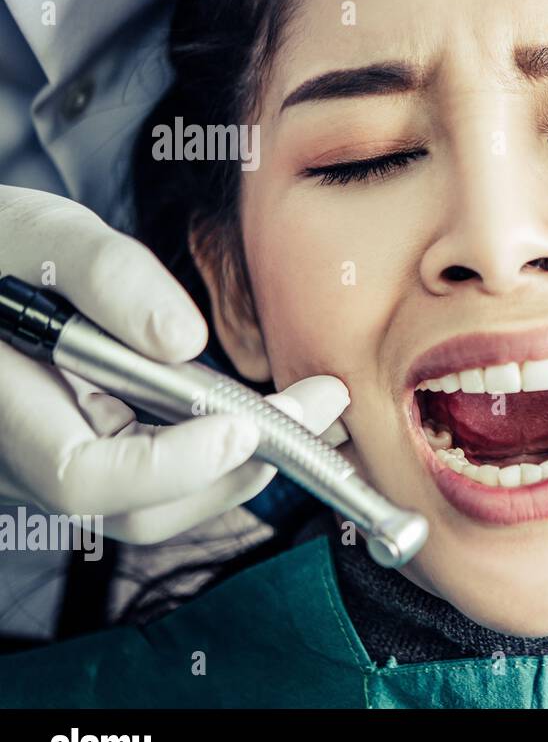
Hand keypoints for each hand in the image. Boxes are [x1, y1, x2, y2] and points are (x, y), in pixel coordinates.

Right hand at [0, 185, 348, 543]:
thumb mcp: (45, 235)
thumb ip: (107, 279)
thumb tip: (184, 339)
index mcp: (2, 410)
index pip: (84, 478)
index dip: (173, 464)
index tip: (246, 424)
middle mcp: (22, 462)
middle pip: (140, 507)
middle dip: (239, 463)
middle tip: (322, 405)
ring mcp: (56, 470)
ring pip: (159, 503)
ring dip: (242, 462)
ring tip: (314, 407)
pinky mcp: (91, 460)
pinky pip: (160, 482)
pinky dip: (220, 452)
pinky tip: (271, 412)